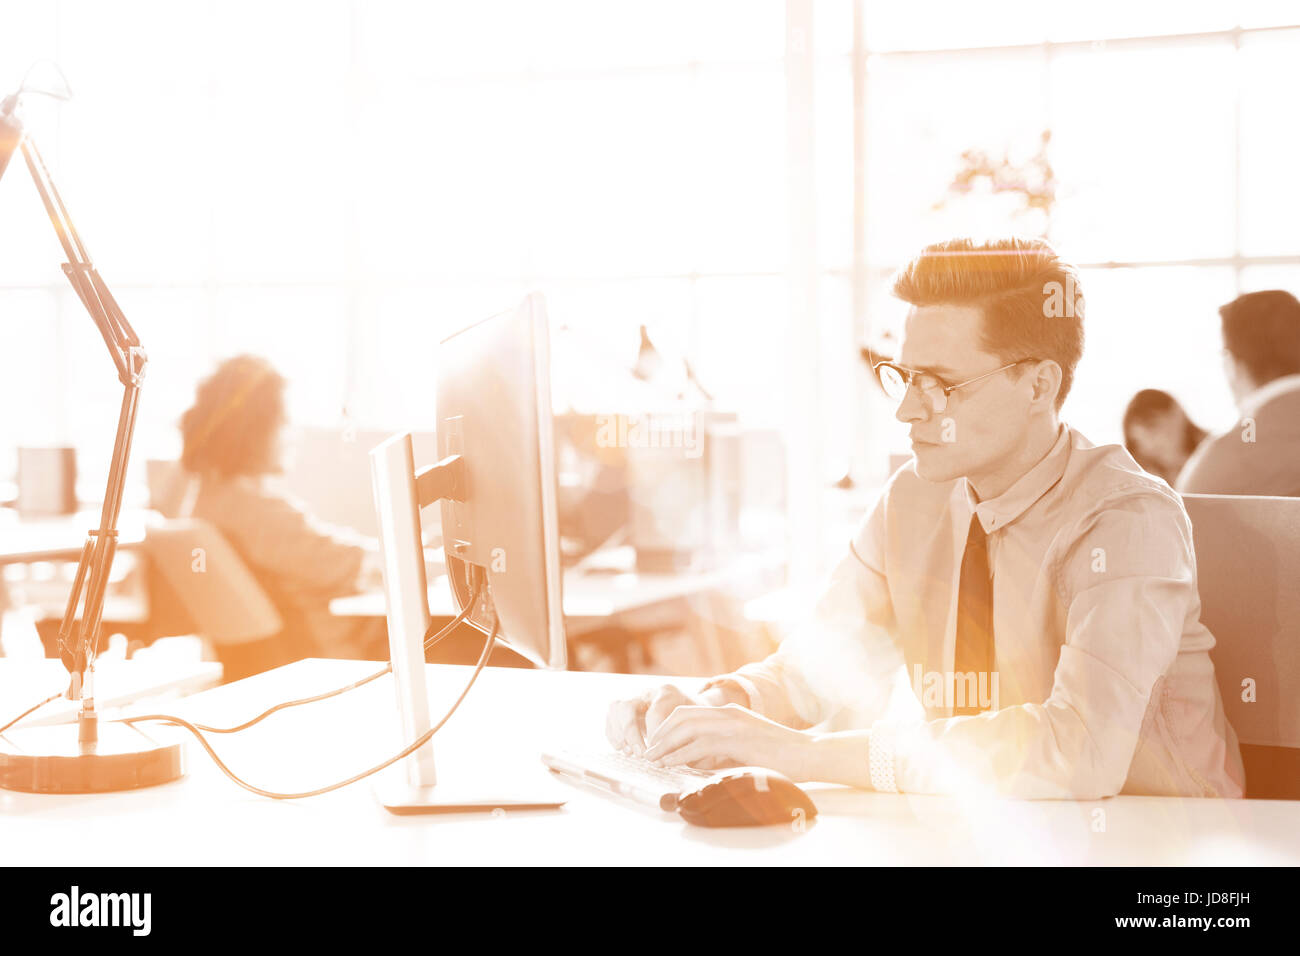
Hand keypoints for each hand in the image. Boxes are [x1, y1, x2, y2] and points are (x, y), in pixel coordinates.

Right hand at [605, 683, 713, 758]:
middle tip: (640, 755)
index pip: (655, 712)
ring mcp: (635, 698)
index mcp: (668, 692)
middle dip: (631, 733)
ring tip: (629, 752)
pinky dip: (613, 732)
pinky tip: (621, 747)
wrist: (691, 709)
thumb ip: (688, 739)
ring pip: (616, 708)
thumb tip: (679, 758)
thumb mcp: (697, 726)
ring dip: (619, 732)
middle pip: (628, 706)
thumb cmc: (695, 720)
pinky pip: (611, 716)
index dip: (654, 736)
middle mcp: (648, 692)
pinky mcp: (626, 708)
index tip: (658, 755)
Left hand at [642, 703, 816, 781]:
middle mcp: (728, 713)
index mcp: (729, 712)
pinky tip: (671, 764)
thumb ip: (724, 748)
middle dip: (660, 734)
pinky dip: (681, 754)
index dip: (667, 726)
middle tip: (647, 751)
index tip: (655, 743)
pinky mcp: (737, 739)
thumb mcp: (747, 745)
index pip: (688, 712)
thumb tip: (699, 760)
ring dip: (665, 745)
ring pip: (686, 728)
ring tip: (653, 760)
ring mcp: (732, 724)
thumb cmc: (781, 754)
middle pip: (681, 716)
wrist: (808, 753)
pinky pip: (700, 745)